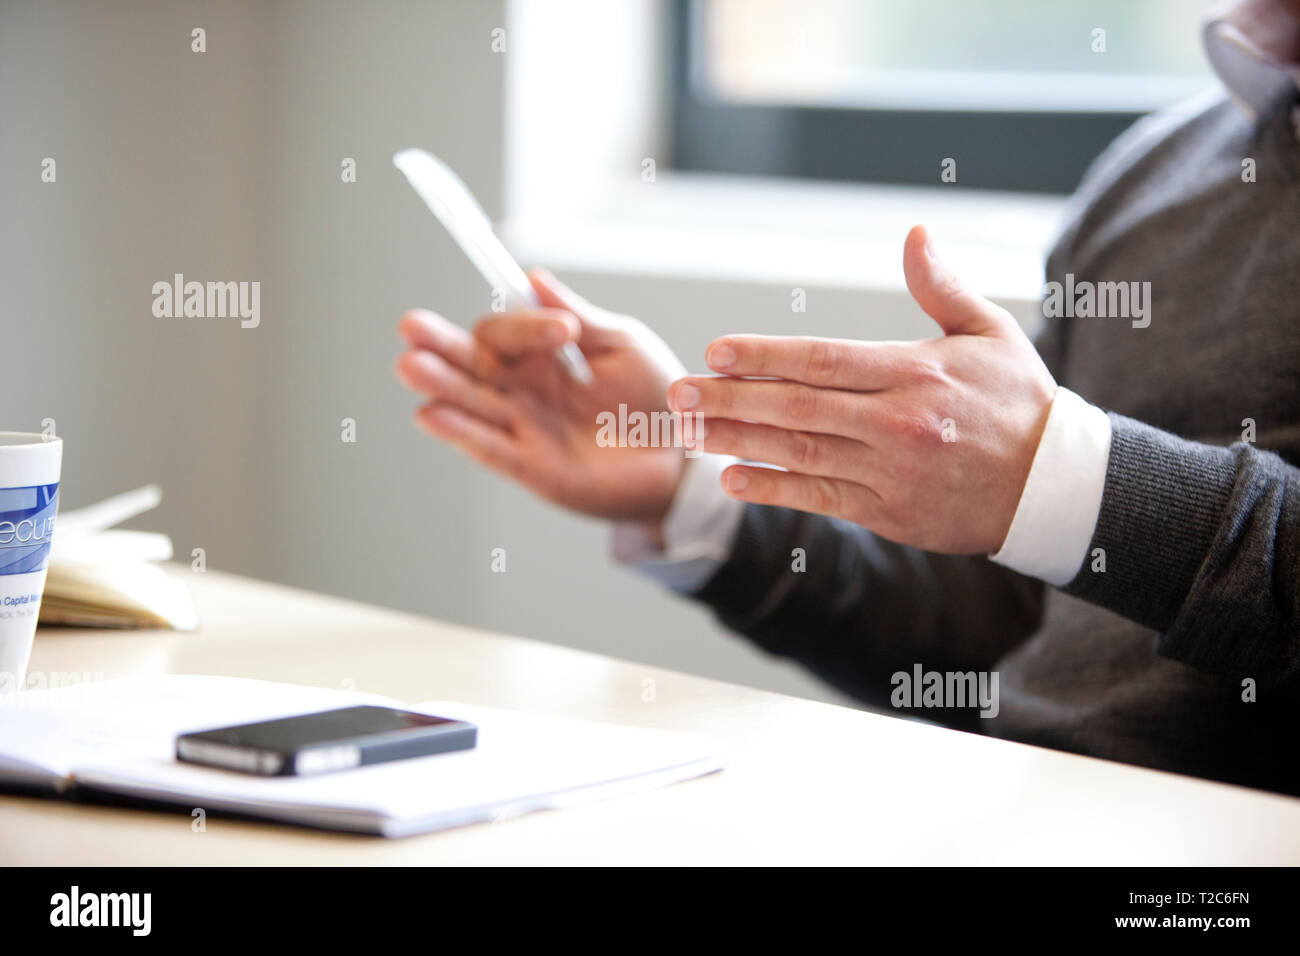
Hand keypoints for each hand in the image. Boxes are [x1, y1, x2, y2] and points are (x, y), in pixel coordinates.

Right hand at [395, 271, 688, 521]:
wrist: (682, 457)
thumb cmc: (654, 398)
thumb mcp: (624, 347)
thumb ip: (583, 317)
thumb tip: (535, 278)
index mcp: (541, 355)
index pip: (507, 330)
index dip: (526, 326)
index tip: (565, 330)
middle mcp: (522, 389)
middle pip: (469, 362)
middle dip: (440, 344)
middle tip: (412, 325)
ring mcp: (522, 427)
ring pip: (470, 402)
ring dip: (440, 384)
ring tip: (411, 365)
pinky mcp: (530, 467)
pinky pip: (488, 448)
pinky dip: (460, 431)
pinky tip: (431, 414)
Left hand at [668, 225, 1055, 553]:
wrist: (1051, 486)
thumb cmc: (1018, 402)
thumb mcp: (989, 333)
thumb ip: (941, 286)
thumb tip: (915, 232)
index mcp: (915, 374)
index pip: (823, 359)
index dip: (764, 355)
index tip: (716, 350)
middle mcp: (897, 424)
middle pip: (797, 407)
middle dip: (731, 399)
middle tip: (678, 393)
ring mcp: (892, 473)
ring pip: (800, 453)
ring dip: (738, 441)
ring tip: (689, 431)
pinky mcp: (891, 514)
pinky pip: (821, 499)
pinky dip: (774, 489)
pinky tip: (732, 478)